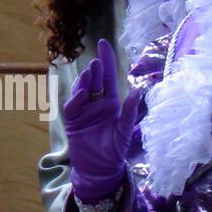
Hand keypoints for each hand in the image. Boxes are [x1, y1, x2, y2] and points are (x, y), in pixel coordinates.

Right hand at [63, 38, 136, 202]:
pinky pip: (72, 106)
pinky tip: (82, 93)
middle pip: (95, 80)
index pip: (109, 77)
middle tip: (97, 62)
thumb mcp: (125, 130)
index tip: (103, 42)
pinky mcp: (73, 121)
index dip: (106, 59)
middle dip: (95, 70)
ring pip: (82, 89)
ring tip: (90, 72)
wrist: (99, 169)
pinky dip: (76, 98)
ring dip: (85, 81)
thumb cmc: (114, 151)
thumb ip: (130, 111)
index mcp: (111, 102)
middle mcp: (96, 103)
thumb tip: (139, 90)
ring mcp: (83, 111)